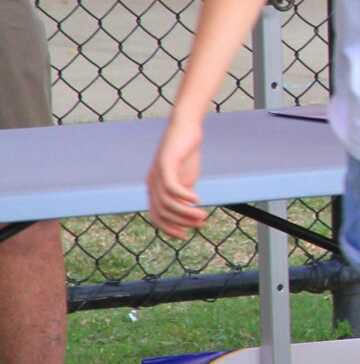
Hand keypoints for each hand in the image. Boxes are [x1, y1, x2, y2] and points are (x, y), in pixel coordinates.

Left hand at [148, 112, 206, 237]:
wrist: (185, 128)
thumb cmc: (186, 154)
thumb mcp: (186, 179)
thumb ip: (185, 195)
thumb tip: (189, 213)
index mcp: (155, 189)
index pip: (156, 216)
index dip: (168, 229)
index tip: (185, 235)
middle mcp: (152, 183)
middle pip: (162, 212)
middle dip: (181, 222)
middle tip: (200, 222)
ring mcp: (157, 174)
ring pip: (166, 202)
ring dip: (185, 213)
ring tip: (201, 215)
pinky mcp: (166, 163)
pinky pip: (171, 186)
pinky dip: (184, 196)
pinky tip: (197, 199)